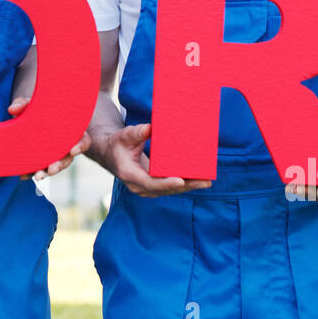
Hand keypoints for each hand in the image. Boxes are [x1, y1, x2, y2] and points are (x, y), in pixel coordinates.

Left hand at [8, 97, 89, 180]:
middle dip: (60, 165)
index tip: (73, 150)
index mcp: (71, 131)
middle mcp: (66, 145)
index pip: (83, 140)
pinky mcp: (42, 160)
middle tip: (51, 170)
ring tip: (38, 176)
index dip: (80, 146)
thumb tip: (12, 110)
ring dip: (46, 172)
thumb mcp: (31, 104)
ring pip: (55, 167)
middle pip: (68, 159)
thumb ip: (22, 104)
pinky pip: (40, 169)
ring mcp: (54, 154)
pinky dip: (31, 173)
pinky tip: (23, 176)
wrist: (29, 116)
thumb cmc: (36, 109)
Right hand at [90, 123, 210, 196]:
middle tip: (205, 181)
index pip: (150, 182)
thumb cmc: (118, 143)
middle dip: (186, 186)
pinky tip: (198, 180)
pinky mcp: (153, 186)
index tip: (181, 181)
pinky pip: (170, 187)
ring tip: (206, 181)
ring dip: (189, 187)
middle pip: (165, 189)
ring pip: (170, 190)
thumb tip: (150, 128)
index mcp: (130, 174)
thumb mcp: (124, 135)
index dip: (166, 183)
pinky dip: (184, 184)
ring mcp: (146, 188)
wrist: (111, 154)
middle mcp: (138, 186)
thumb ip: (136, 133)